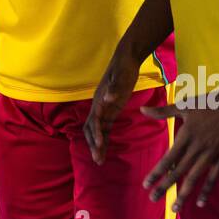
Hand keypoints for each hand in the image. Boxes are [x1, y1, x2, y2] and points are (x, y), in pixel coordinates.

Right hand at [83, 50, 140, 164]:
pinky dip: (104, 137)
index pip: (94, 122)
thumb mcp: (121, 76)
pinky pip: (105, 126)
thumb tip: (107, 99)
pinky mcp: (111, 108)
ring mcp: (104, 107)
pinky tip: (106, 146)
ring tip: (100, 159)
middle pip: (92, 129)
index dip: (96, 135)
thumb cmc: (124, 67)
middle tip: (98, 160)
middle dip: (94, 145)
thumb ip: (114, 89)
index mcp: (100, 100)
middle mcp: (99, 105)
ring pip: (96, 129)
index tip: (100, 147)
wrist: (126, 58)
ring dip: (97, 144)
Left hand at [142, 93, 218, 210]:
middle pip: (179, 171)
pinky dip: (207, 190)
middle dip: (165, 187)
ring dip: (184, 194)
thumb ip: (162, 112)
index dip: (157, 173)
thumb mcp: (184, 105)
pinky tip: (200, 203)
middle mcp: (197, 147)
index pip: (168, 159)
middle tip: (153, 199)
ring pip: (195, 178)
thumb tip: (142, 110)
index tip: (146, 184)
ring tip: (175, 208)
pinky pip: (214, 177)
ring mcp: (211, 154)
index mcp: (186, 135)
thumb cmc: (208, 104)